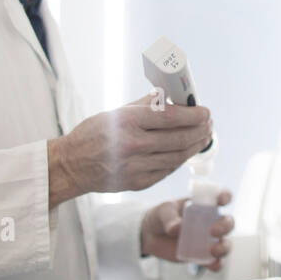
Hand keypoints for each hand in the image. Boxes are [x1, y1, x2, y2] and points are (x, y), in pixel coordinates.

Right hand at [47, 93, 212, 207]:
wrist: (71, 165)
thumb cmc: (93, 134)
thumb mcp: (116, 112)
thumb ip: (145, 105)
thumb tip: (171, 96)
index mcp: (127, 121)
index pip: (171, 117)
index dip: (193, 115)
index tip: (206, 112)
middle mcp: (132, 144)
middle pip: (179, 138)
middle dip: (200, 131)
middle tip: (209, 125)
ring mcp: (135, 166)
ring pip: (177, 157)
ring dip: (195, 146)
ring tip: (204, 137)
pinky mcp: (137, 183)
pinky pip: (167, 170)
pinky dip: (179, 160)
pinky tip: (186, 152)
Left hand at [140, 191, 234, 270]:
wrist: (150, 235)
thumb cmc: (160, 216)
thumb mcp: (163, 211)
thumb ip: (170, 218)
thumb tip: (177, 228)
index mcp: (204, 205)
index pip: (222, 197)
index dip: (225, 197)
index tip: (221, 201)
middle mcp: (211, 221)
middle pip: (228, 222)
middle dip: (225, 226)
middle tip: (213, 231)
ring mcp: (208, 240)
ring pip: (225, 243)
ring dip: (224, 247)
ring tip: (214, 251)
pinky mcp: (202, 255)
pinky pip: (215, 261)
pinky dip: (217, 264)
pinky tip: (213, 265)